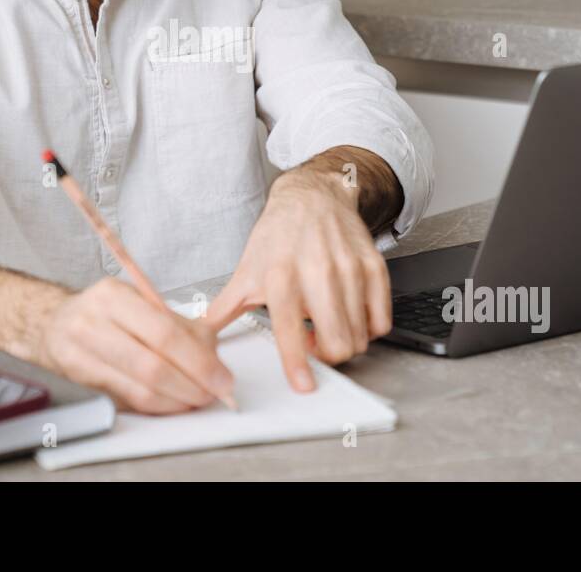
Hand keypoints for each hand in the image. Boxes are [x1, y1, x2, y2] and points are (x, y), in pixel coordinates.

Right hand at [36, 277, 234, 413]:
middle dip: (192, 385)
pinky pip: (126, 401)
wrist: (53, 324)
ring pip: (140, 389)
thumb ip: (178, 326)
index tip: (223, 378)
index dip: (200, 361)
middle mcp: (93, 323)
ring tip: (195, 399)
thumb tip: (214, 359)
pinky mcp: (78, 382)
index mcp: (114, 296)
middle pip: (152, 366)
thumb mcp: (139, 303)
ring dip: (176, 400)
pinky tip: (170, 402)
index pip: (165, 334)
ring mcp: (80, 355)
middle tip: (214, 394)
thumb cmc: (105, 314)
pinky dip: (156, 405)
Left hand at [202, 169, 391, 391]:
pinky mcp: (374, 266)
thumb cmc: (279, 235)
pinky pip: (381, 320)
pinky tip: (350, 313)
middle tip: (314, 343)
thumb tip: (200, 335)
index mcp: (280, 275)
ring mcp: (350, 269)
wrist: (313, 197)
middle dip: (327, 356)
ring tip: (328, 323)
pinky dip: (368, 328)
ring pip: (360, 336)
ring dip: (345, 341)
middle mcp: (317, 271)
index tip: (303, 384)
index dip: (297, 361)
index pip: (289, 328)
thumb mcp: (247, 269)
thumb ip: (224, 308)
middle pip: (337, 342)